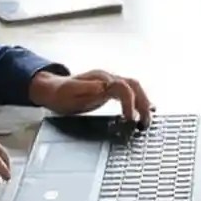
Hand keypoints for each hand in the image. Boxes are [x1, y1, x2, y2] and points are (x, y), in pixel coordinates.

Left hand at [29, 70, 152, 123]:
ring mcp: (110, 83)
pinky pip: (129, 93)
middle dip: (143, 102)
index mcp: (101, 79)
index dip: (129, 102)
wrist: (53, 90)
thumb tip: (104, 87)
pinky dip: (138, 101)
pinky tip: (144, 111)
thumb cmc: (61, 93)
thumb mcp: (70, 92)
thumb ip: (87, 88)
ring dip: (143, 102)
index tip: (130, 118)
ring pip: (135, 88)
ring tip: (147, 120)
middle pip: (134, 85)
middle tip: (146, 121)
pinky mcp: (110, 90)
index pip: (123, 87)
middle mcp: (108, 78)